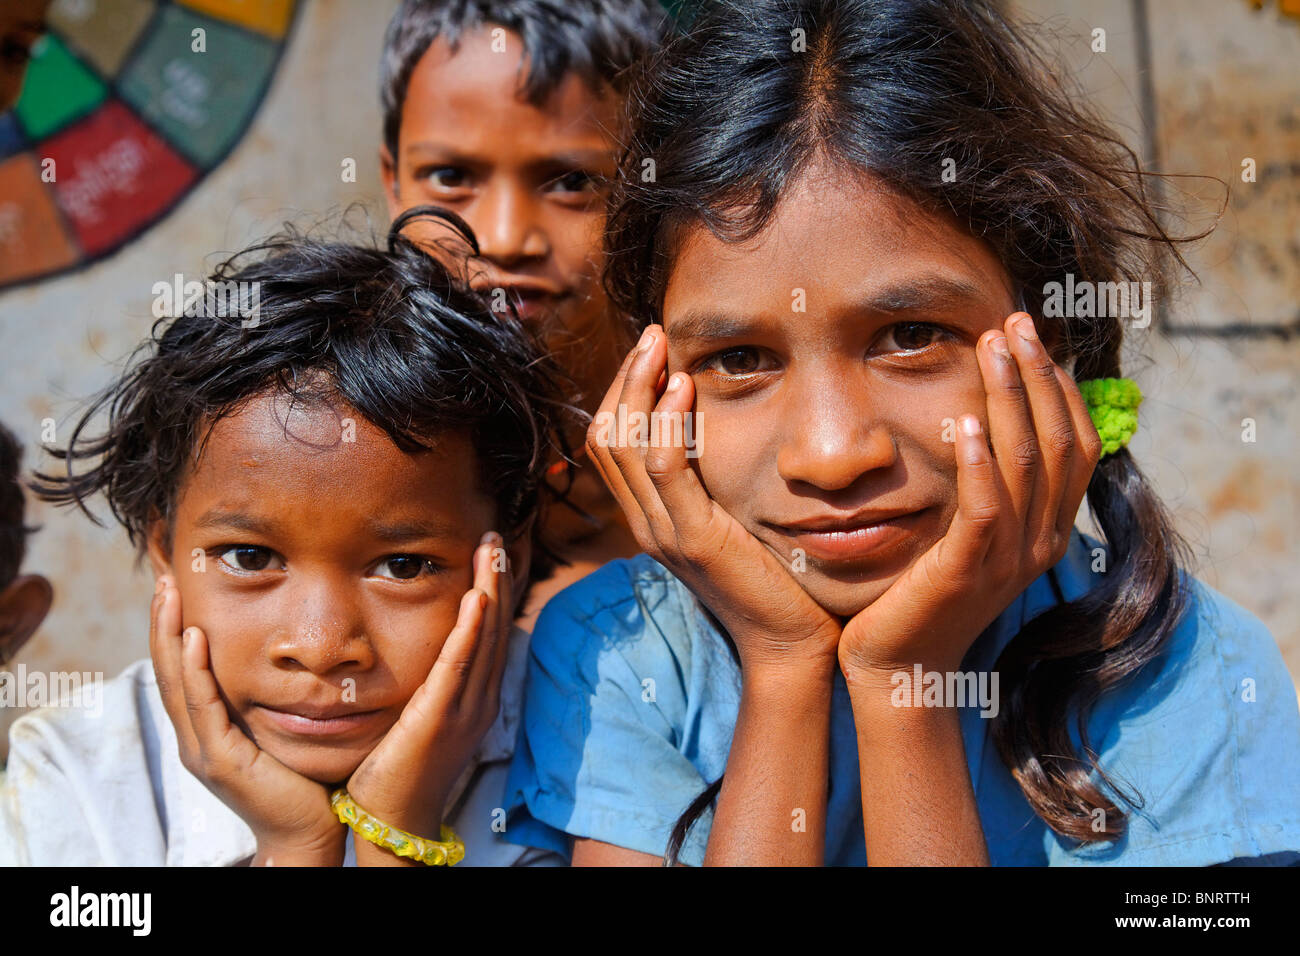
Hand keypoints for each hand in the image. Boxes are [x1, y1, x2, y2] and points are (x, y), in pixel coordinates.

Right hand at [149, 578, 343, 865]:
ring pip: (177, 681)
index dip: (173, 627)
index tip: (175, 586)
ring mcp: (203, 750)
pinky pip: (204, 707)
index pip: (181, 668)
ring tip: (167, 593)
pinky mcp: (221, 762)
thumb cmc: (303, 781)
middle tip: (163, 576)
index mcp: (208, 729)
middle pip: (168, 668)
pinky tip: (196, 638)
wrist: (310, 834)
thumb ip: (272, 695)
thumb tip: (289, 654)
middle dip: (163, 621)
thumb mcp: (279, 727)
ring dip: (170, 634)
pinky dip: (196, 671)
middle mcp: (196, 737)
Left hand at [345, 533, 511, 840]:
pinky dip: (470, 631)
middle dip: (497, 580)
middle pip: (495, 628)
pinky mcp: (441, 719)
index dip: (494, 591)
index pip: (490, 633)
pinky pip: (458, 667)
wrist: (395, 820)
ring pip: (483, 639)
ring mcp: (465, 709)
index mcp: (475, 697)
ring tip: (490, 553)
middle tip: (495, 538)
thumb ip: (427, 682)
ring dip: (489, 591)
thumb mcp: (419, 715)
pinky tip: (475, 600)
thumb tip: (422, 647)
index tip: (491, 554)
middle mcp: (478, 699)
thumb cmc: (397, 768)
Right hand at [586, 326, 841, 672]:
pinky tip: (686, 386)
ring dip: (639, 386)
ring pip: (624, 446)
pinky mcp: (694, 539)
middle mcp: (645, 526)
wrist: (790, 644)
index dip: (622, 393)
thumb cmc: (776, 581)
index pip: (610, 445)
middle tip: (652, 335)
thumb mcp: (737, 522)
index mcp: (651, 520)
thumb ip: (719, 486)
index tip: (651, 352)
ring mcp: (664, 534)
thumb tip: (726, 434)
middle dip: (626, 378)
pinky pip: (665, 470)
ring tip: (660, 345)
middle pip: (606, 438)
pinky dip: (668, 422)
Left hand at [837, 312, 1102, 683]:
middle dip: (1036, 375)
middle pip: (1057, 442)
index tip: (1031, 338)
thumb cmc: (921, 595)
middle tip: (1014, 323)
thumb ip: (984, 488)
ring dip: (1010, 398)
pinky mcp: (968, 572)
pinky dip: (979, 461)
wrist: (900, 668)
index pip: (1074, 445)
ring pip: (1025, 463)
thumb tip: (979, 421)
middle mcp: (1040, 542)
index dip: (1057, 387)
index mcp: (1046, 530)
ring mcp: (1009, 559)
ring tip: (992, 348)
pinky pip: (985, 507)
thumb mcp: (964, 534)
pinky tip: (964, 419)